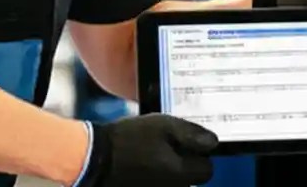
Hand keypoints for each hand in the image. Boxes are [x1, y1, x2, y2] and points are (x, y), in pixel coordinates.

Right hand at [78, 114, 216, 186]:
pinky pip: (157, 184)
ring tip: (148, 156)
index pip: (207, 170)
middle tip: (164, 148)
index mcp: (182, 174)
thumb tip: (213, 143)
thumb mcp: (162, 126)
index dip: (198, 155)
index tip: (183, 144)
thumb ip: (191, 134)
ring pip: (173, 184)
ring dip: (167, 172)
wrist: (92, 160)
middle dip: (183, 165)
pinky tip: (139, 167)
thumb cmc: (127, 140)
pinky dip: (152, 178)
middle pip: (190, 180)